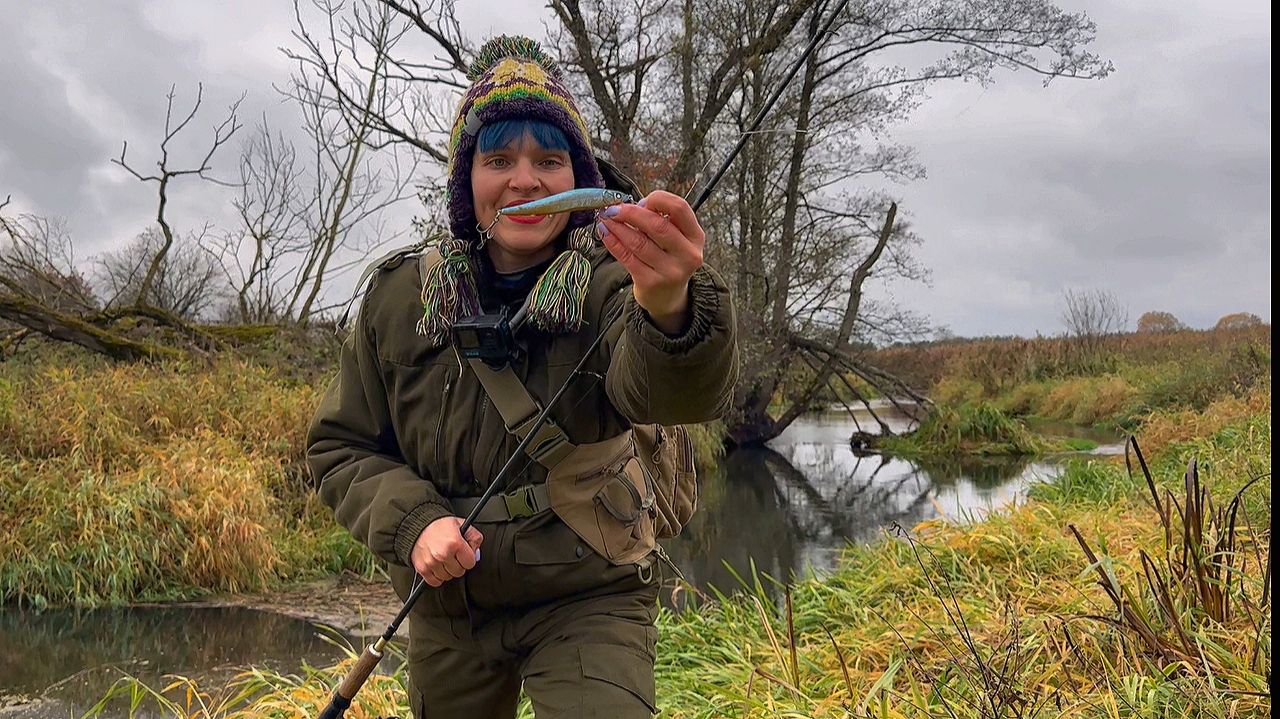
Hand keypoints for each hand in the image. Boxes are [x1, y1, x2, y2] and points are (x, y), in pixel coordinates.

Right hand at [411, 516, 482, 586]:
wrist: (418, 525)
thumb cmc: (440, 525)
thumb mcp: (462, 525)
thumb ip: (475, 538)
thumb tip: (476, 555)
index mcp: (455, 543)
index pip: (470, 563)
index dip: (468, 558)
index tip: (463, 554)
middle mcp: (443, 554)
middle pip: (459, 572)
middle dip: (458, 565)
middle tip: (453, 555)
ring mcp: (432, 563)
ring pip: (447, 577)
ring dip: (447, 571)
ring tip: (443, 559)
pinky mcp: (422, 569)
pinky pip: (435, 582)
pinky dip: (437, 576)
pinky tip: (437, 566)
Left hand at [598, 190, 704, 333]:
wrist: (668, 296)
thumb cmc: (669, 258)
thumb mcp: (677, 238)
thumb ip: (662, 219)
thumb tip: (633, 205)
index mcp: (696, 236)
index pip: (679, 208)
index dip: (658, 199)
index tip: (642, 200)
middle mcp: (687, 254)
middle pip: (657, 225)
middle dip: (631, 213)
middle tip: (614, 208)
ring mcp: (670, 271)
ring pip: (639, 242)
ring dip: (618, 227)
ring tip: (606, 218)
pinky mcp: (651, 283)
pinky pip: (628, 258)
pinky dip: (614, 242)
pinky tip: (606, 233)